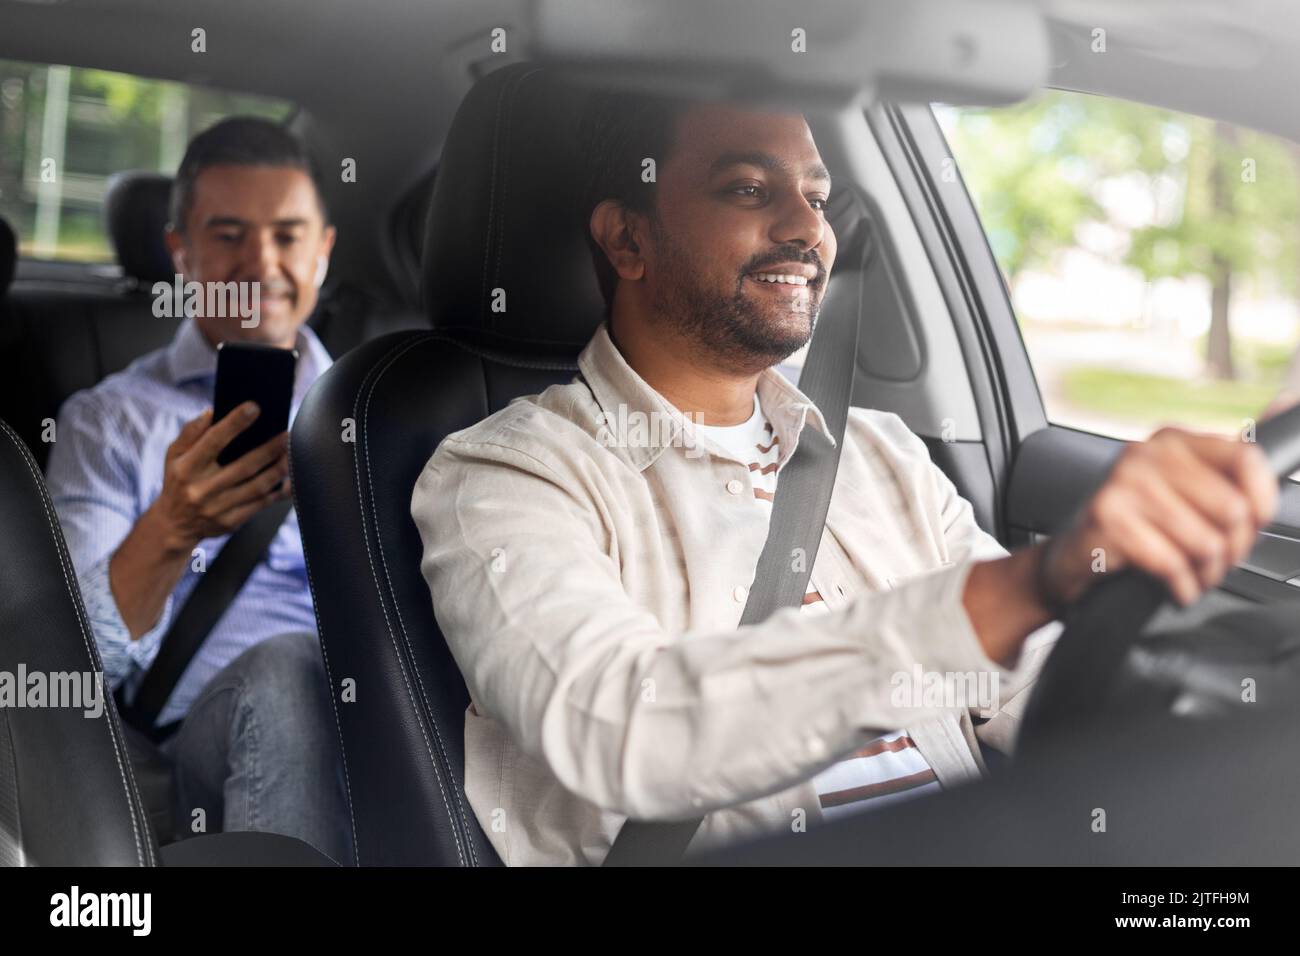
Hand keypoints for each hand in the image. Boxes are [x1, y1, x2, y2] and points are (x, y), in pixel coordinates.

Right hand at [148, 402, 291, 552]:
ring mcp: (217, 508)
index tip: (254, 407)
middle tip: (287, 434)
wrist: (174, 525)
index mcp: (186, 468)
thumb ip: (190, 432)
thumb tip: (212, 412)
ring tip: (292, 454)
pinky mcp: (230, 522)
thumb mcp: (174, 456)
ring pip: (257, 487)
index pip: (213, 441)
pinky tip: (290, 480)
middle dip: (269, 449)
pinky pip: (260, 505)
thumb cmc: (178, 481)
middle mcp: (201, 489)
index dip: (234, 423)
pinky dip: (278, 492)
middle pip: (243, 466)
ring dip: (279, 470)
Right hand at [1038, 427, 1277, 607]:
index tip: (1255, 524)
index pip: (1245, 457)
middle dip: (1233, 549)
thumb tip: (1288, 401)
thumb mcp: (1180, 490)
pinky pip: (1172, 562)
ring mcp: (1123, 485)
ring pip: (1205, 541)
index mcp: (1171, 441)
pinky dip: (1181, 587)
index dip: (1263, 501)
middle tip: (1216, 561)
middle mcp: (1145, 455)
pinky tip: (1175, 587)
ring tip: (1193, 575)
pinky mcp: (1107, 519)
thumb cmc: (1132, 527)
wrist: (1069, 559)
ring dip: (1207, 573)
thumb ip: (1228, 465)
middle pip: (1232, 508)